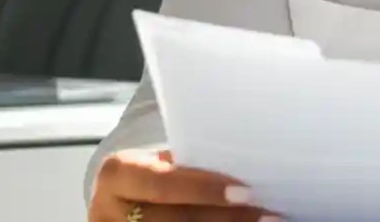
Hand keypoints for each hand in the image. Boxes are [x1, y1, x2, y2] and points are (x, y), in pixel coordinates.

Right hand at [88, 148, 282, 221]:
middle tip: (270, 214)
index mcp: (117, 174)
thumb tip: (251, 173)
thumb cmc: (156, 175)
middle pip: (176, 220)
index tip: (245, 191)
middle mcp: (109, 211)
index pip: (162, 183)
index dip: (204, 189)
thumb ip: (189, 168)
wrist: (123, 202)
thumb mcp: (162, 163)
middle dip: (226, 218)